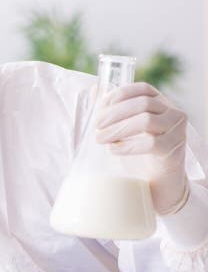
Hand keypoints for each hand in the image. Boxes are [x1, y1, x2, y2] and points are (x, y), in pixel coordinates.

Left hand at [95, 82, 188, 214]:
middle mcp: (173, 112)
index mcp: (161, 103)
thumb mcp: (124, 128)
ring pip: (146, 121)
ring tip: (100, 139)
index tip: (100, 106)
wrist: (158, 182)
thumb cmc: (139, 152)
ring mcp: (177, 131)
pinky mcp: (174, 149)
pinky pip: (151, 143)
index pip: (142, 89)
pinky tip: (114, 150)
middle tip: (95, 126)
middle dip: (114, 114)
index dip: (120, 94)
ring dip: (118, 129)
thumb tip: (94, 89)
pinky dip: (128, 146)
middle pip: (142, 104)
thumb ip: (111, 109)